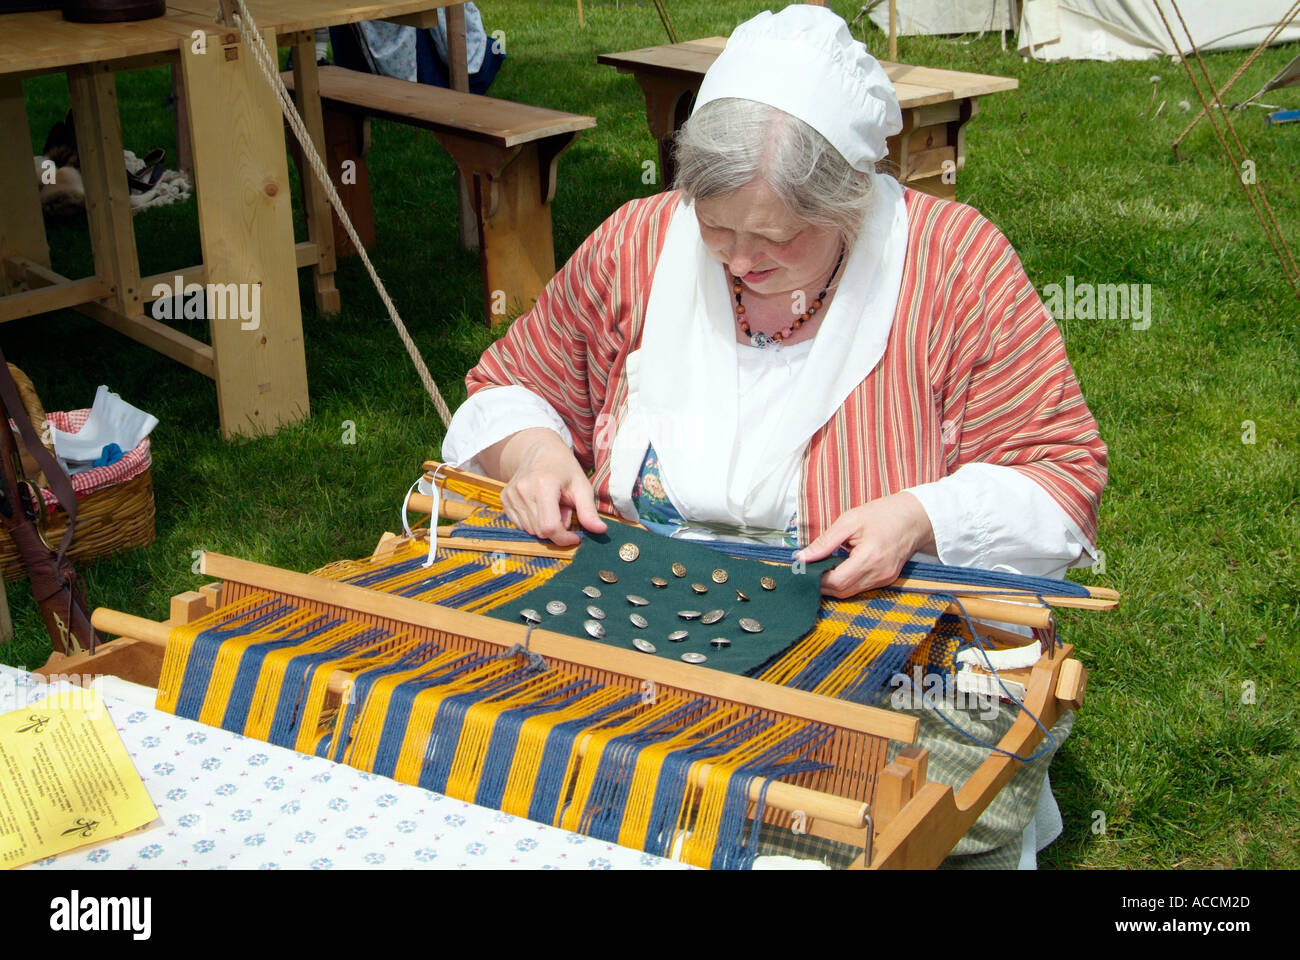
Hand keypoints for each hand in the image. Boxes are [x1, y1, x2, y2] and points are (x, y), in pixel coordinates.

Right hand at [496, 428, 606, 546]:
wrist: (539, 450)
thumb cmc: (563, 468)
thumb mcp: (581, 486)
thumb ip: (589, 511)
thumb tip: (600, 530)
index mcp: (543, 485)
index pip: (550, 527)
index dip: (564, 538)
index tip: (576, 536)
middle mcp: (523, 490)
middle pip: (540, 531)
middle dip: (557, 528)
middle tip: (564, 510)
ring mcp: (511, 495)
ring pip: (530, 530)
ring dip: (545, 525)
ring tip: (552, 506)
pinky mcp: (504, 499)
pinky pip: (520, 525)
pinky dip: (533, 522)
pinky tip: (540, 506)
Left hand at [795, 493, 934, 598]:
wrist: (915, 517)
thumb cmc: (883, 514)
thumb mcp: (849, 521)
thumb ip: (824, 542)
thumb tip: (802, 557)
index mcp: (870, 557)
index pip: (837, 581)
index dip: (817, 579)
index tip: (804, 569)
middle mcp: (879, 573)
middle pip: (842, 591)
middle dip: (822, 584)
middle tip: (809, 569)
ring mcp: (885, 579)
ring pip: (850, 592)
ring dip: (833, 584)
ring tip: (822, 568)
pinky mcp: (887, 579)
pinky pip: (861, 588)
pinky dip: (846, 582)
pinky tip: (839, 568)